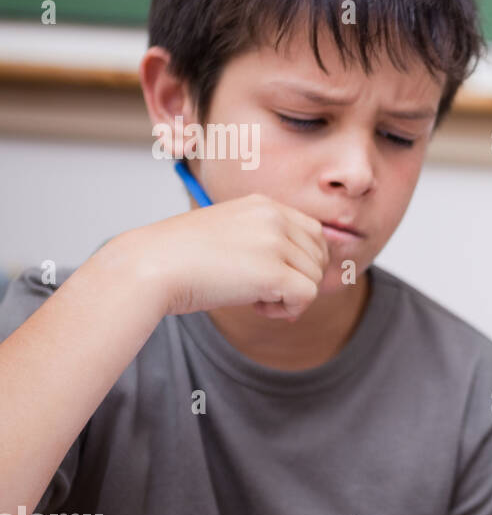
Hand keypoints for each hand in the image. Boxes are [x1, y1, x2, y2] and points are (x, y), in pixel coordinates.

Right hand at [109, 193, 329, 320]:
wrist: (148, 267)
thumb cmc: (180, 258)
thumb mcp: (229, 235)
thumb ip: (264, 242)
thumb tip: (305, 273)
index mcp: (263, 205)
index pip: (314, 233)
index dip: (304, 261)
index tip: (276, 277)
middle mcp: (273, 217)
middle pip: (319, 256)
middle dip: (300, 279)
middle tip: (265, 292)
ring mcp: (275, 243)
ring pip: (315, 278)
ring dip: (291, 297)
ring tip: (256, 300)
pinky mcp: (273, 272)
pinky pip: (308, 296)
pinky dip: (290, 310)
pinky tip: (259, 309)